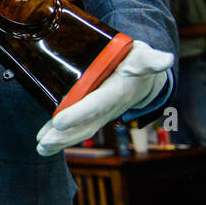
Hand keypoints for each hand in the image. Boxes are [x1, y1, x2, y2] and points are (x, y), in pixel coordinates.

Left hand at [35, 40, 172, 155]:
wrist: (147, 78)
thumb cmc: (138, 61)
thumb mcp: (143, 56)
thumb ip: (149, 60)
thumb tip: (164, 59)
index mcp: (119, 91)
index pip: (97, 104)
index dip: (79, 113)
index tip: (58, 121)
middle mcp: (110, 108)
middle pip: (86, 124)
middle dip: (65, 136)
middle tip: (44, 144)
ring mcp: (102, 114)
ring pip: (80, 130)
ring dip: (60, 140)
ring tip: (41, 148)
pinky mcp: (93, 115)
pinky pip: (77, 127)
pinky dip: (60, 135)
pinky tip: (43, 142)